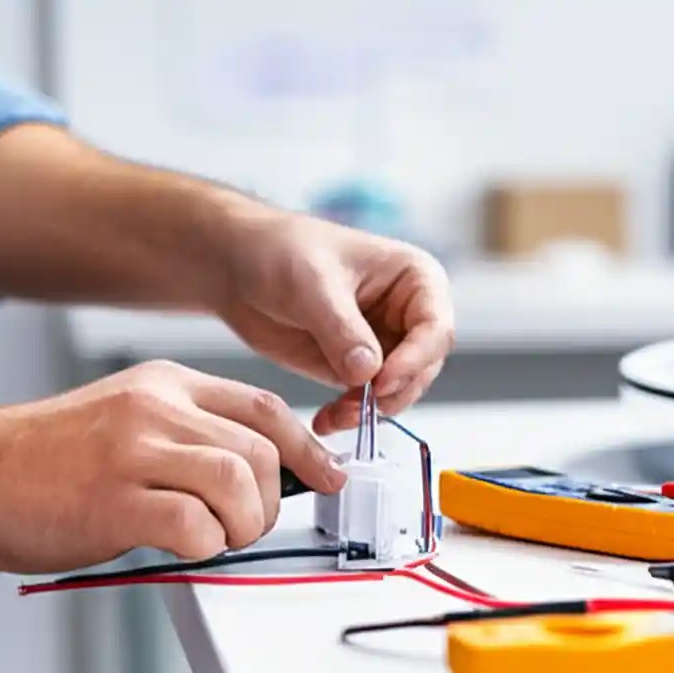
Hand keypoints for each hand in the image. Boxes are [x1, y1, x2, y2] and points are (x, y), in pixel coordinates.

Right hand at [0, 360, 344, 573]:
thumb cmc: (47, 455)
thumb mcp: (127, 416)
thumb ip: (188, 432)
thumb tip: (255, 471)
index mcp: (167, 384)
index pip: (265, 408)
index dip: (308, 447)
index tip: (328, 475)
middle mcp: (157, 408)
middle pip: (262, 450)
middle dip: (272, 501)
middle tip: (247, 525)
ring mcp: (135, 450)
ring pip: (240, 483)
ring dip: (242, 525)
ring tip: (215, 537)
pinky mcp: (115, 498)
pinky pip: (196, 524)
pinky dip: (204, 545)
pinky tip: (180, 545)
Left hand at [208, 211, 454, 434]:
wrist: (238, 267)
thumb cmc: (281, 251)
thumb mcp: (312, 284)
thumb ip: (342, 329)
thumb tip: (368, 372)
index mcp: (415, 278)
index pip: (436, 327)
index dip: (415, 359)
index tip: (382, 381)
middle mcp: (408, 314)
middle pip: (423, 366)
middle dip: (393, 391)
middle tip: (359, 405)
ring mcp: (384, 344)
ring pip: (399, 391)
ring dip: (371, 409)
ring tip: (337, 415)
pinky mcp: (356, 368)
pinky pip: (366, 401)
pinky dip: (350, 415)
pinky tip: (327, 420)